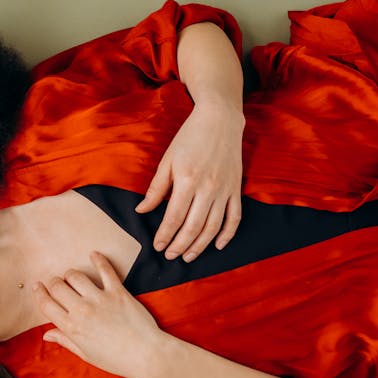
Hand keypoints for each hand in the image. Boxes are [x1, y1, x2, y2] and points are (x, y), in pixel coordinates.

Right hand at [34, 252, 166, 377]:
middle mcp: (82, 311)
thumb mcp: (86, 354)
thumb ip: (65, 341)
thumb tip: (47, 335)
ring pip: (75, 275)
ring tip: (74, 277)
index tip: (37, 287)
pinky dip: (98, 259)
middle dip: (54, 283)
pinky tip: (93, 255)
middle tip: (58, 284)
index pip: (46, 304)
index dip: (39, 293)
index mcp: (72, 327)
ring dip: (72, 274)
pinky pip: (105, 270)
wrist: (146, 355)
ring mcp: (99, 299)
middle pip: (57, 286)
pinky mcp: (117, 292)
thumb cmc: (116, 359)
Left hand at [135, 103, 243, 261]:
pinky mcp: (236, 189)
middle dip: (180, 245)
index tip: (157, 246)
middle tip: (170, 256)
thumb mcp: (167, 161)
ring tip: (188, 256)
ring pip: (214, 226)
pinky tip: (218, 245)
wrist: (220, 120)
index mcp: (187, 180)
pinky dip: (228, 234)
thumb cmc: (189, 139)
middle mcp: (208, 188)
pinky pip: (235, 217)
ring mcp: (225, 190)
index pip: (174, 217)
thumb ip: (156, 188)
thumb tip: (141, 211)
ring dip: (201, 245)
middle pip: (194, 226)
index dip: (165, 235)